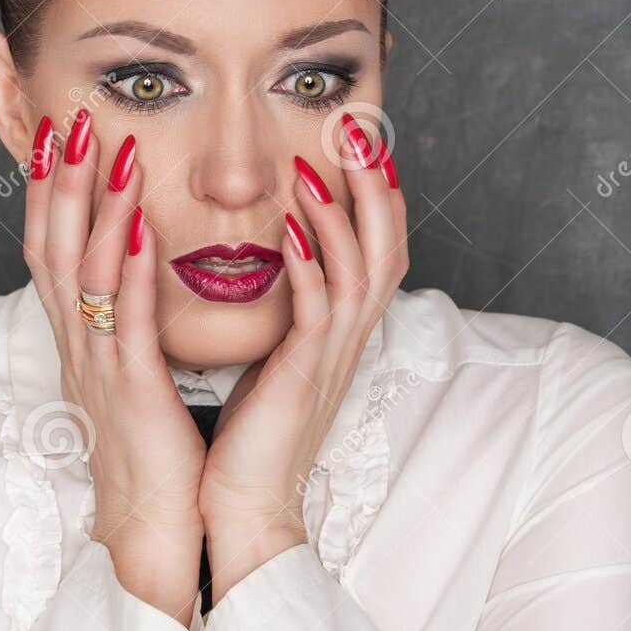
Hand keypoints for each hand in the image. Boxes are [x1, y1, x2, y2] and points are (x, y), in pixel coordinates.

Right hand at [23, 107, 207, 621]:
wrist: (154, 519)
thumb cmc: (149, 443)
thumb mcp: (129, 368)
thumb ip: (125, 317)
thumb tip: (134, 265)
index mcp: (78, 337)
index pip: (49, 247)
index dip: (50, 190)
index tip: (58, 134)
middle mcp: (77, 343)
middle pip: (50, 245)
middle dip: (59, 181)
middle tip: (68, 120)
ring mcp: (97, 364)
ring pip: (81, 272)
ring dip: (94, 207)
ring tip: (109, 151)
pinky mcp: (130, 389)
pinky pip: (123, 319)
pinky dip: (126, 269)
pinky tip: (137, 227)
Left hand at [198, 112, 405, 599]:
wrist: (244, 505)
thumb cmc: (252, 431)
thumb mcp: (275, 354)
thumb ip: (285, 306)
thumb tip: (271, 253)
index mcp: (340, 328)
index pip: (375, 243)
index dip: (373, 189)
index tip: (357, 135)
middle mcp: (349, 336)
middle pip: (386, 242)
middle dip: (374, 181)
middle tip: (358, 124)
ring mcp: (333, 356)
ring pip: (361, 267)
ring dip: (341, 208)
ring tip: (318, 159)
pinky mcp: (306, 377)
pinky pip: (321, 310)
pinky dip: (312, 262)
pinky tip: (290, 224)